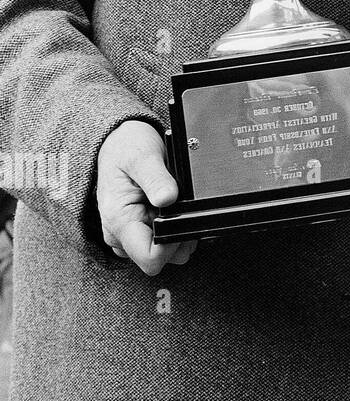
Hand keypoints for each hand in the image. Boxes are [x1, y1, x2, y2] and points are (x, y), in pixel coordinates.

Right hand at [96, 120, 196, 274]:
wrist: (116, 142)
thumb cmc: (126, 148)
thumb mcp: (141, 157)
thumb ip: (156, 179)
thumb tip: (169, 198)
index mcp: (119, 221)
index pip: (150, 258)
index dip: (172, 245)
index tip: (181, 220)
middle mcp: (120, 234)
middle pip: (162, 258)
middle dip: (178, 236)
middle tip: (178, 206)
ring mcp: (128, 235)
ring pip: (166, 252)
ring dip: (177, 230)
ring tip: (172, 202)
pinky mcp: (138, 230)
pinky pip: (162, 240)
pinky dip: (173, 226)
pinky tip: (169, 206)